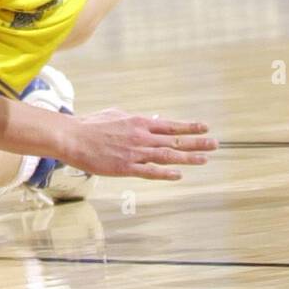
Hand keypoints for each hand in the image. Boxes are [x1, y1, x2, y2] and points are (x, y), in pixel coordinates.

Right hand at [60, 107, 216, 180]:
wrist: (73, 137)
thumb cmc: (92, 125)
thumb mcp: (116, 115)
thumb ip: (136, 119)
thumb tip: (152, 119)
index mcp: (138, 122)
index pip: (169, 125)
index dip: (188, 127)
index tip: (205, 128)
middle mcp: (140, 137)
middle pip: (173, 140)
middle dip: (196, 142)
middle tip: (215, 144)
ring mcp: (134, 153)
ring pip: (166, 155)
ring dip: (187, 157)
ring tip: (204, 159)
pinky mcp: (125, 167)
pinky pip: (149, 171)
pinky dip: (165, 172)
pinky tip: (179, 174)